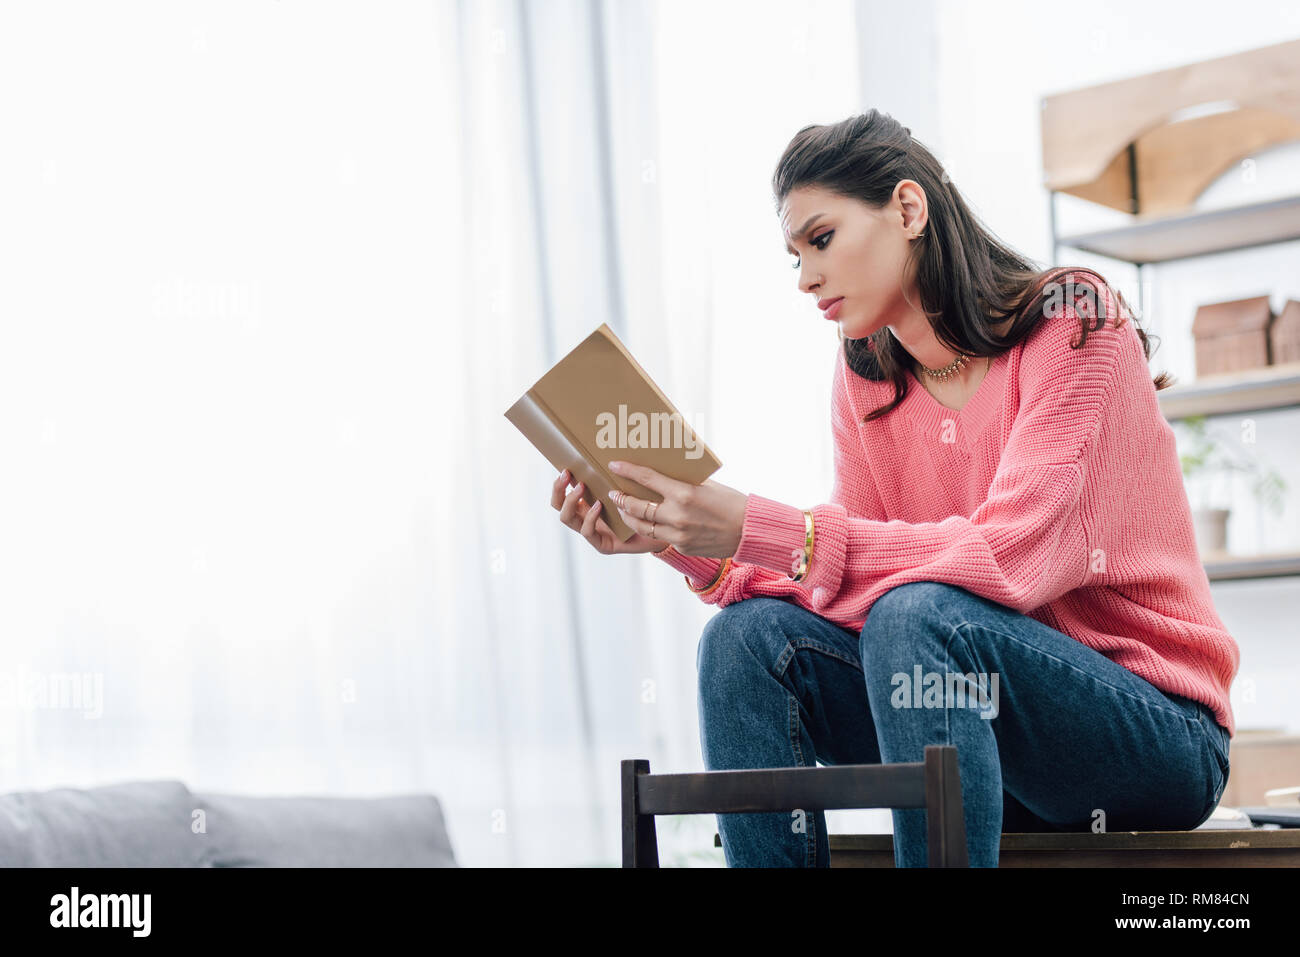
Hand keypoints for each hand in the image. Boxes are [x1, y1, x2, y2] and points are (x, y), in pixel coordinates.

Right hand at [551, 468, 669, 554]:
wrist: (661, 531)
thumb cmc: (643, 508)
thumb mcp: (624, 489)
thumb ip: (613, 478)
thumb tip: (608, 455)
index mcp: (587, 505)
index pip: (563, 494)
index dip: (559, 483)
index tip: (565, 468)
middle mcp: (585, 518)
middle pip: (558, 505)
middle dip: (559, 489)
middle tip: (567, 474)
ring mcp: (592, 532)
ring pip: (567, 518)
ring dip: (571, 500)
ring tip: (581, 486)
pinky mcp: (602, 545)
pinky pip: (587, 532)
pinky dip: (590, 518)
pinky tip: (598, 505)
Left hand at [606, 460, 746, 558]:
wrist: (748, 531)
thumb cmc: (730, 502)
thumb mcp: (706, 485)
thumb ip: (682, 483)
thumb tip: (662, 475)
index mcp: (684, 494)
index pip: (647, 479)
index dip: (627, 471)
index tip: (614, 465)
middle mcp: (677, 516)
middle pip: (638, 507)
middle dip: (622, 499)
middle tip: (615, 493)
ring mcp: (678, 535)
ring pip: (643, 527)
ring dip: (630, 517)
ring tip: (625, 510)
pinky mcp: (682, 547)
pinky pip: (660, 538)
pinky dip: (653, 529)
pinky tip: (649, 523)